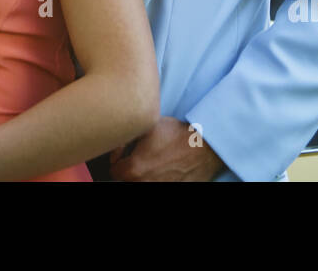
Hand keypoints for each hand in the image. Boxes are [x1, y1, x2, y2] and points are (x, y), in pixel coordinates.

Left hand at [109, 117, 225, 181]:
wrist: (204, 146)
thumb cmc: (175, 135)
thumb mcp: (145, 128)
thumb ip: (124, 139)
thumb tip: (115, 150)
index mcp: (133, 170)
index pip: (113, 170)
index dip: (118, 157)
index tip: (127, 151)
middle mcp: (143, 184)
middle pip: (126, 179)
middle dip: (128, 168)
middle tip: (140, 155)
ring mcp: (158, 189)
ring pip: (141, 182)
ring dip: (142, 174)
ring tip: (153, 162)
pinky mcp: (172, 189)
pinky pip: (157, 184)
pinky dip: (157, 178)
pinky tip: (164, 169)